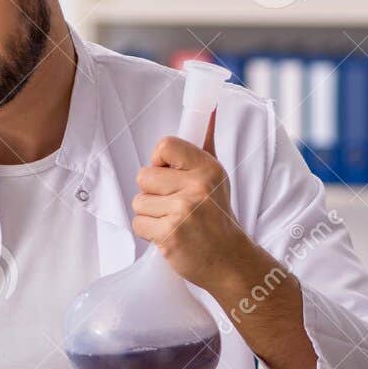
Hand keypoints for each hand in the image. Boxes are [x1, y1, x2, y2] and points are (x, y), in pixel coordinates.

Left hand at [131, 112, 254, 289]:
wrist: (229, 260)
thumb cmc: (217, 217)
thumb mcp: (216, 177)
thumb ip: (206, 143)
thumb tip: (211, 107)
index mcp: (208, 168)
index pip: (164, 145)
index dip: (159, 162)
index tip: (170, 176)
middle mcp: (197, 187)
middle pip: (144, 176)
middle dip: (152, 192)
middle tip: (173, 205)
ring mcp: (183, 211)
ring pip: (139, 202)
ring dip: (150, 215)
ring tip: (173, 222)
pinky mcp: (170, 235)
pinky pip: (139, 224)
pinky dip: (149, 233)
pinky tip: (169, 235)